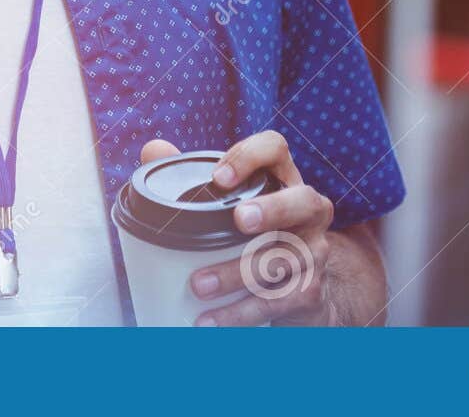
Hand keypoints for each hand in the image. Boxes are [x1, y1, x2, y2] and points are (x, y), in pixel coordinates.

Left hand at [139, 132, 346, 325]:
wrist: (303, 296)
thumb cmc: (258, 237)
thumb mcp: (232, 204)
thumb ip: (190, 173)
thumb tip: (153, 150)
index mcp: (284, 180)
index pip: (276, 149)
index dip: (251, 157)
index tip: (218, 179)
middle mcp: (309, 212)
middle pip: (303, 200)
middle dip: (273, 209)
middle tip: (239, 220)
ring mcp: (314, 252)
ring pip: (285, 257)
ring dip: (239, 272)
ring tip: (199, 285)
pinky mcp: (311, 291)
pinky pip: (281, 301)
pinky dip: (242, 312)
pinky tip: (211, 321)